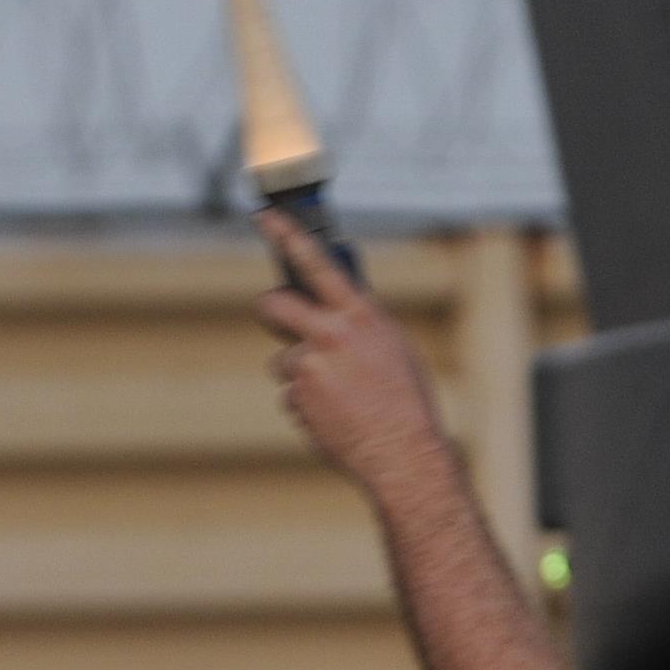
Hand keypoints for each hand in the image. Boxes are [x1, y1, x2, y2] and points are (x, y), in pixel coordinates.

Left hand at [256, 211, 451, 494]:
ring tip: (340, 398)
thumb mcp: (393, 349)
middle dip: (271, 312)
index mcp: (364, 316)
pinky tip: (337, 418)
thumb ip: (359, 325)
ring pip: (283, 360)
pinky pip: (291, 395)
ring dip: (302, 376)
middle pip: (273, 304)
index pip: (318, 264)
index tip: (263, 216)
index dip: (287, 235)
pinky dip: (309, 407)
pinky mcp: (296, 395)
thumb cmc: (406, 402)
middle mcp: (333, 334)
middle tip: (280, 323)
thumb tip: (328, 309)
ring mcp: (310, 365)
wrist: (404, 454)